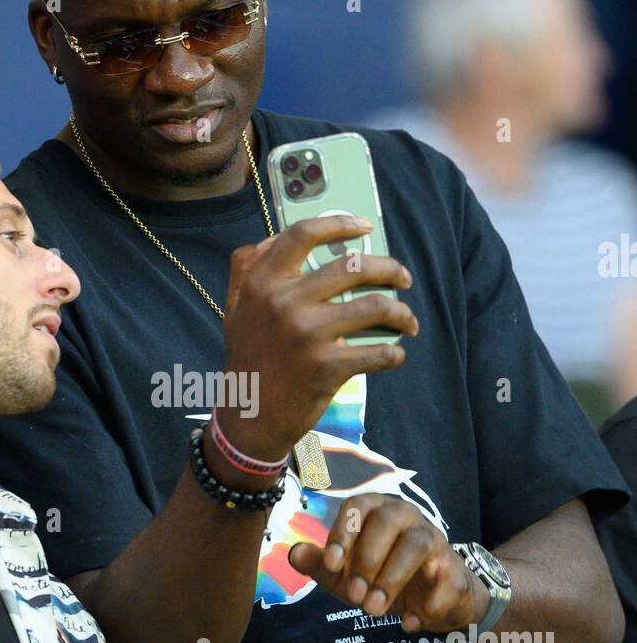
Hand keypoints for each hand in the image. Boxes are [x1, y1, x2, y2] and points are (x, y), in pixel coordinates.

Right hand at [218, 214, 417, 460]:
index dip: (339, 224)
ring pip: (375, 306)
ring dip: (401, 313)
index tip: (365, 227)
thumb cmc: (248, 359)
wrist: (249, 418)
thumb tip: (270, 239)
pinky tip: (395, 355)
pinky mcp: (328, 367)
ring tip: (407, 321)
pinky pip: (379, 352)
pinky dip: (394, 353)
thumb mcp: (235, 309)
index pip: (303, 234)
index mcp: (262, 283)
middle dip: (389, 268)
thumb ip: (246, 271)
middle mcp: (284, 303)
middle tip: (402, 277)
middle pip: (352, 266)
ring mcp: (308, 335)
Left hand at [288, 493, 490, 633]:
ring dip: (392, 579)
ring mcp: (435, 541)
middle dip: (367, 559)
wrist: (432, 603)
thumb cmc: (381, 578)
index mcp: (377, 511)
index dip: (343, 532)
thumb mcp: (346, 575)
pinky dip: (428, 605)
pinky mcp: (455, 571)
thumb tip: (294, 553)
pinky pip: (447, 580)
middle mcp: (408, 518)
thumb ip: (321, 564)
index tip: (331, 564)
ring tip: (373, 610)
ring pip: (417, 545)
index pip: (358, 506)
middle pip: (388, 520)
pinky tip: (408, 623)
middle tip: (354, 595)